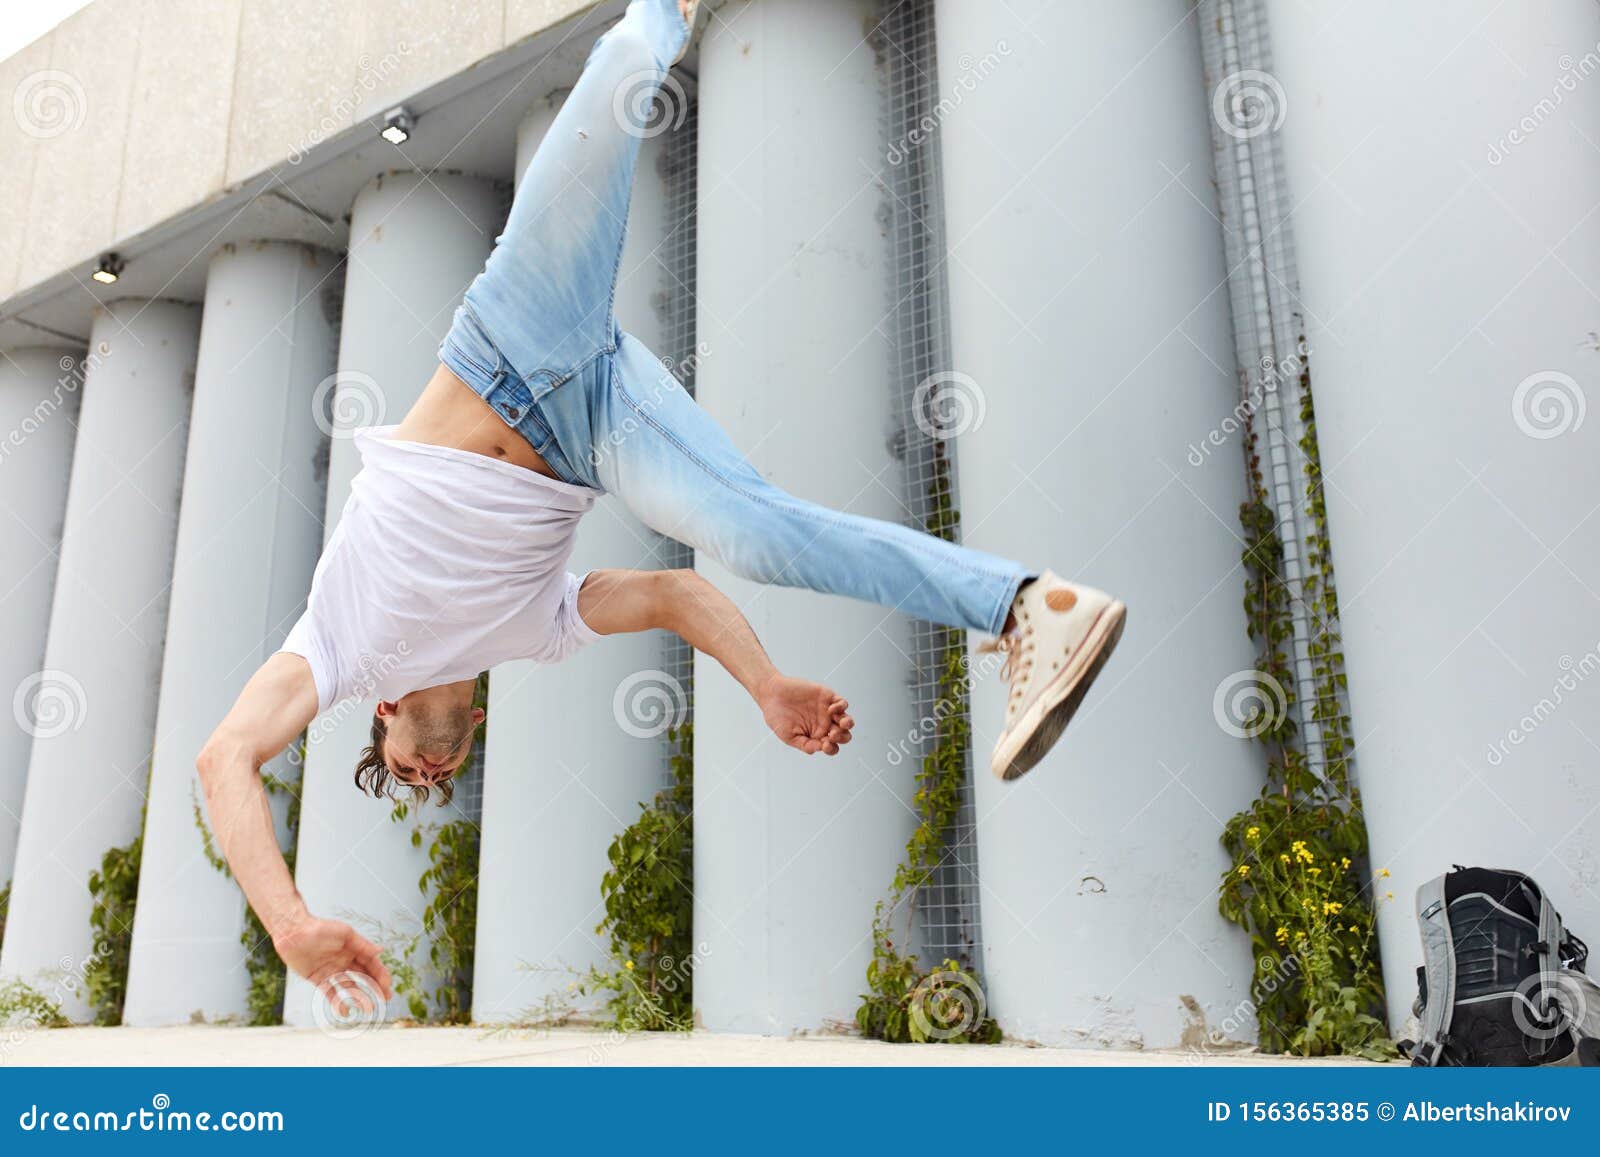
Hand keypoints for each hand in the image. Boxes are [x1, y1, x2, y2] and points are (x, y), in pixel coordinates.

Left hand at [273, 914, 394, 1013]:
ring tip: (367, 1008)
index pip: (371, 964)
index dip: (380, 975)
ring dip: (359, 997)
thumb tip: (381, 951)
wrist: (293, 932)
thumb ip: (363, 945)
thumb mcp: (345, 934)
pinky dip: (337, 1002)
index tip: (387, 986)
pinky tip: (345, 1010)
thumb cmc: (320, 928)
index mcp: (353, 949)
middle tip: (384, 999)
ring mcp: (332, 971)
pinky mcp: (318, 979)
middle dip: (375, 988)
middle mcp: (344, 961)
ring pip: (349, 986)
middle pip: (363, 976)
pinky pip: (330, 993)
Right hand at [759, 674, 854, 754]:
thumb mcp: (788, 735)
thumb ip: (804, 744)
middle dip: (842, 737)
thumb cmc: (778, 716)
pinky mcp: (827, 697)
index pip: (831, 747)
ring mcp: (827, 711)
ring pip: (846, 720)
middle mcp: (824, 725)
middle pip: (843, 735)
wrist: (772, 694)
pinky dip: (841, 707)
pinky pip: (842, 703)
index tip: (823, 745)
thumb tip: (818, 749)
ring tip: (843, 724)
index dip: (831, 749)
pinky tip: (831, 709)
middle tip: (832, 735)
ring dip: (848, 723)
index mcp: (816, 736)